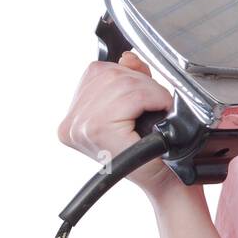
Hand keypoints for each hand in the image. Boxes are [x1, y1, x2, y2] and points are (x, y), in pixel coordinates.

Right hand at [57, 51, 177, 197]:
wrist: (166, 181)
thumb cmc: (154, 150)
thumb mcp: (139, 104)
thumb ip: (130, 77)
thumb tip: (127, 56)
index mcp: (74, 117)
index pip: (98, 71)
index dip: (129, 77)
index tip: (143, 98)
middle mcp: (71, 123)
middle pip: (110, 73)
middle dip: (142, 84)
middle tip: (154, 106)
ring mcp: (81, 126)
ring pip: (123, 81)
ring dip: (150, 93)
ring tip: (155, 113)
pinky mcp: (98, 129)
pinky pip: (132, 95)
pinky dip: (153, 99)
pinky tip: (156, 117)